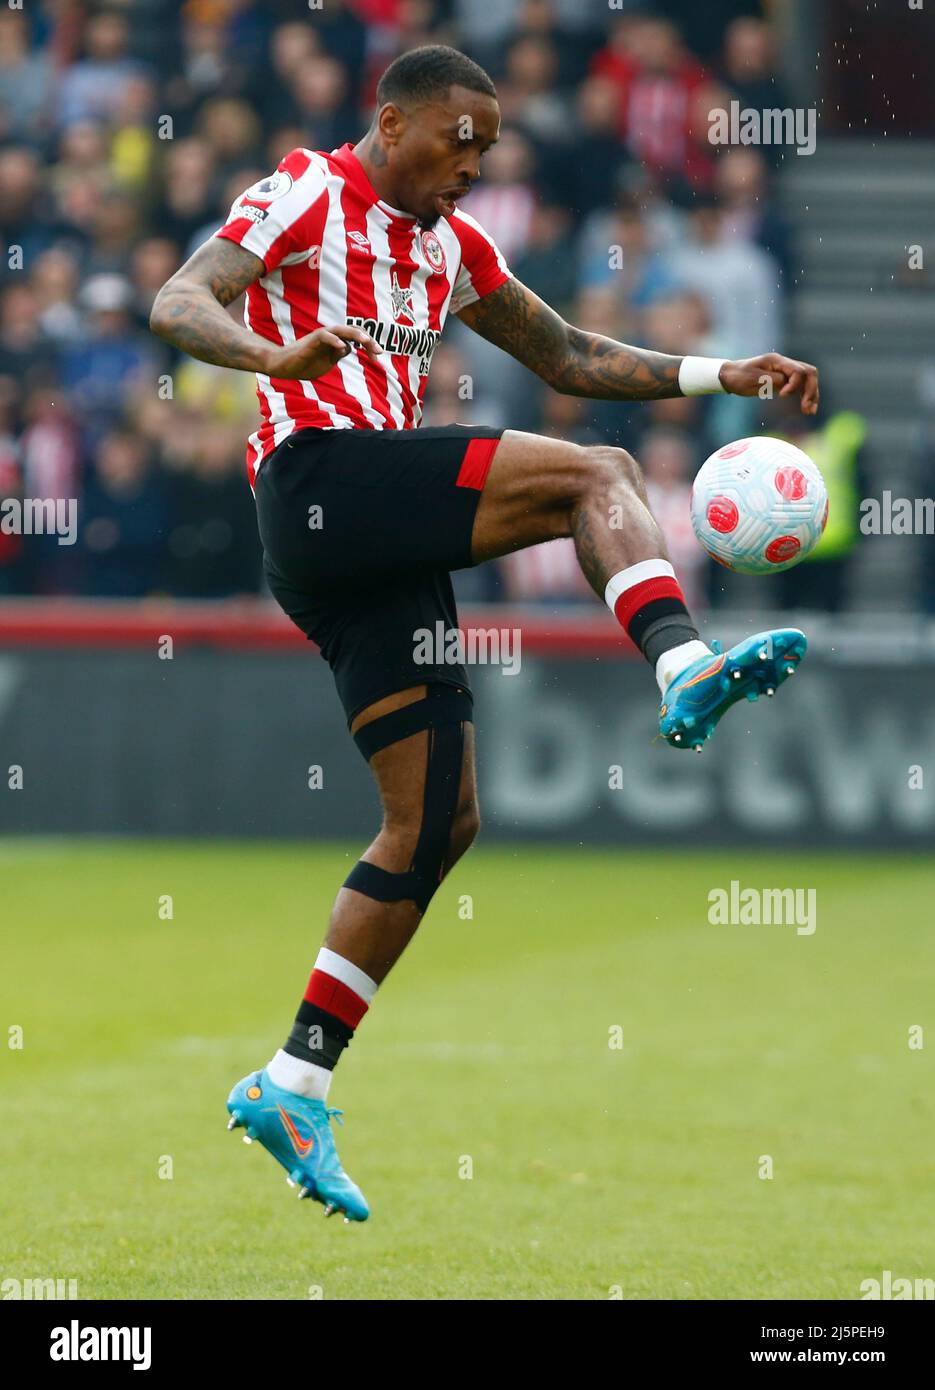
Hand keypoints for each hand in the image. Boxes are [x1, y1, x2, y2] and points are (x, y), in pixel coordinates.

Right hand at [262, 324, 381, 379]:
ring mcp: (321, 337)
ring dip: (354, 334)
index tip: (378, 357)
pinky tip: (342, 346)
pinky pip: (324, 336)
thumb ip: (338, 355)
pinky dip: (333, 340)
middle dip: (368, 340)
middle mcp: (330, 335)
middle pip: (353, 331)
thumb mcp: (328, 362)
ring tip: (366, 340)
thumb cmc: (305, 364)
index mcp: (336, 341)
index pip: (356, 338)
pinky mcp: (311, 341)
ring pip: (341, 330)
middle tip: (379, 352)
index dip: (369, 345)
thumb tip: (349, 348)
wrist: (285, 367)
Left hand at [719, 353, 818, 414]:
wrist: (730, 376)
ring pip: (808, 379)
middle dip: (810, 390)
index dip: (794, 385)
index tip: (782, 396)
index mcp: (777, 361)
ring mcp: (786, 371)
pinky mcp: (785, 380)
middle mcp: (784, 364)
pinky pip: (801, 385)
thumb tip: (787, 384)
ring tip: (810, 412)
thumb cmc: (739, 377)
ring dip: (812, 394)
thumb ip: (771, 380)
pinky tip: (807, 408)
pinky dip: (806, 396)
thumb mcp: (753, 380)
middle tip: (806, 408)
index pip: (797, 371)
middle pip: (809, 373)